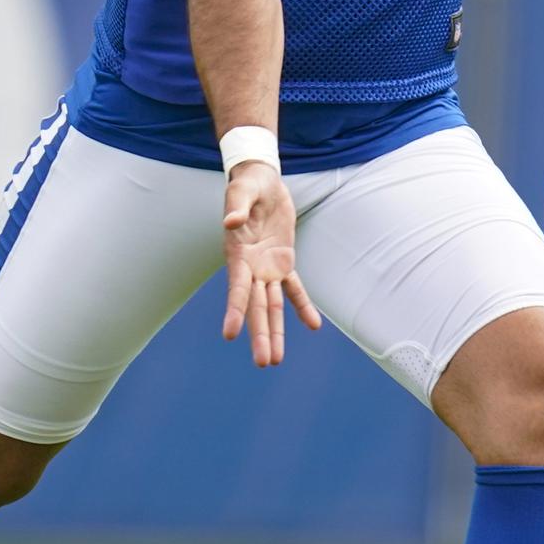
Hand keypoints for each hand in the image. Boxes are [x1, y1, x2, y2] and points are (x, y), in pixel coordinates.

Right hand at [220, 163, 323, 366]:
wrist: (261, 180)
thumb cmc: (247, 184)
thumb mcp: (241, 191)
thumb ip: (236, 207)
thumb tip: (230, 223)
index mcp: (237, 254)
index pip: (236, 288)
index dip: (234, 310)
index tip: (230, 334)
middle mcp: (250, 268)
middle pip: (256, 307)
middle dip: (260, 335)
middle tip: (263, 362)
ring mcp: (267, 268)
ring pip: (273, 306)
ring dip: (275, 332)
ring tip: (275, 360)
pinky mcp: (283, 262)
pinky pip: (294, 289)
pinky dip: (302, 306)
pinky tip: (313, 325)